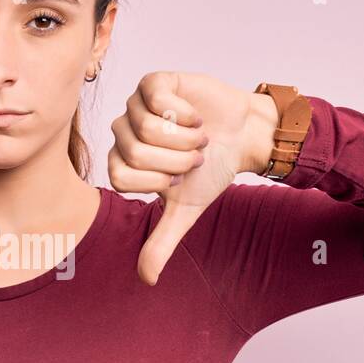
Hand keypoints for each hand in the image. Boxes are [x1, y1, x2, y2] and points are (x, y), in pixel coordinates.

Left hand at [108, 71, 276, 285]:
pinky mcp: (155, 82)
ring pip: (147, 127)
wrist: (243, 138)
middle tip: (195, 158)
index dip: (157, 180)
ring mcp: (137, 105)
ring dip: (184, 138)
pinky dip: (184, 114)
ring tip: (199, 138)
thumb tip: (146, 280)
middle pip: (134, 151)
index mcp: (122, 162)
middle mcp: (123, 132)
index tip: (179, 179)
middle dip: (175, 160)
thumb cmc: (211, 172)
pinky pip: (156, 98)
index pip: (121, 175)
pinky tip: (196, 118)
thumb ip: (161, 241)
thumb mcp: (186, 211)